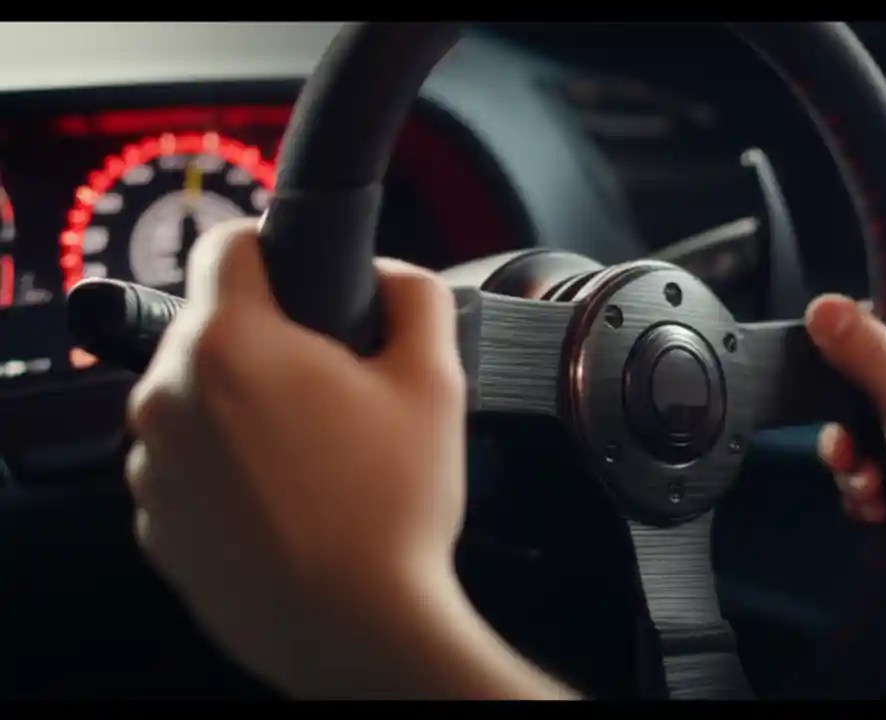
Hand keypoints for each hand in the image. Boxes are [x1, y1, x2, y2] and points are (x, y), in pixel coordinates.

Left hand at [125, 218, 471, 695]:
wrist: (355, 627)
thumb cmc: (389, 508)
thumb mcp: (433, 380)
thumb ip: (414, 295)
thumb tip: (389, 275)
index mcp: (229, 342)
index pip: (227, 245)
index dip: (277, 251)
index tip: (308, 284)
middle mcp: (166, 395)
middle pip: (214, 329)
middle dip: (271, 345)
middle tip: (339, 392)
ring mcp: (151, 464)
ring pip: (199, 400)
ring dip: (246, 409)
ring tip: (318, 457)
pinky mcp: (156, 522)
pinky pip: (189, 466)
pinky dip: (229, 470)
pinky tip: (290, 500)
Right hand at [804, 294, 885, 595]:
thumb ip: (869, 357)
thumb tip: (823, 304)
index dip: (857, 347)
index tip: (831, 374)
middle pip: (873, 387)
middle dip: (850, 430)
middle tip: (843, 454)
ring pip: (872, 435)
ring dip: (857, 468)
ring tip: (867, 493)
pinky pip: (883, 469)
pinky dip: (873, 491)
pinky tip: (876, 512)